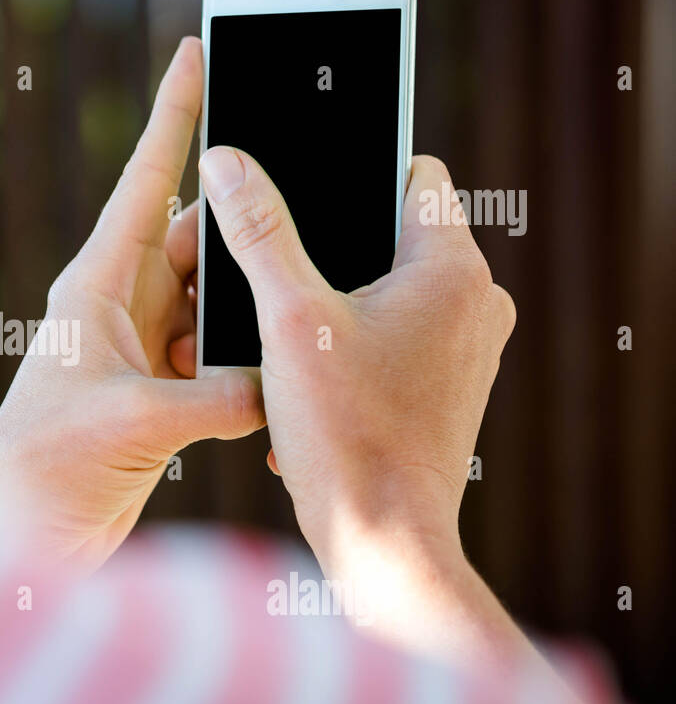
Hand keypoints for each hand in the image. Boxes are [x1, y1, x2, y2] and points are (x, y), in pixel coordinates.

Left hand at [0, 39, 262, 567]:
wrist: (17, 531)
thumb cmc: (45, 465)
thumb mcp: (136, 423)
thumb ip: (215, 398)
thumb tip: (279, 387)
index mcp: (97, 286)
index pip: (143, 182)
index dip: (172, 117)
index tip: (195, 55)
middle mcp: (120, 307)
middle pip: (194, 240)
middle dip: (240, 227)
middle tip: (295, 210)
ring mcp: (141, 349)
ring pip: (213, 300)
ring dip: (246, 306)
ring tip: (293, 304)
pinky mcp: (159, 393)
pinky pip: (218, 355)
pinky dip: (245, 360)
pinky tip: (275, 373)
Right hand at [199, 147, 521, 663]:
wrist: (383, 542)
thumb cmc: (344, 434)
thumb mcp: (287, 321)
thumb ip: (257, 232)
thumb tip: (226, 161)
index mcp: (452, 268)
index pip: (412, 174)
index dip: (349, 177)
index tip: (300, 205)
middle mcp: (477, 301)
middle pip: (390, 236)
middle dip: (328, 255)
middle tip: (275, 285)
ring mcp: (468, 349)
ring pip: (388, 293)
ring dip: (335, 309)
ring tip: (289, 347)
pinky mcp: (451, 388)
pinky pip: (396, 340)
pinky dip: (353, 350)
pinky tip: (312, 387)